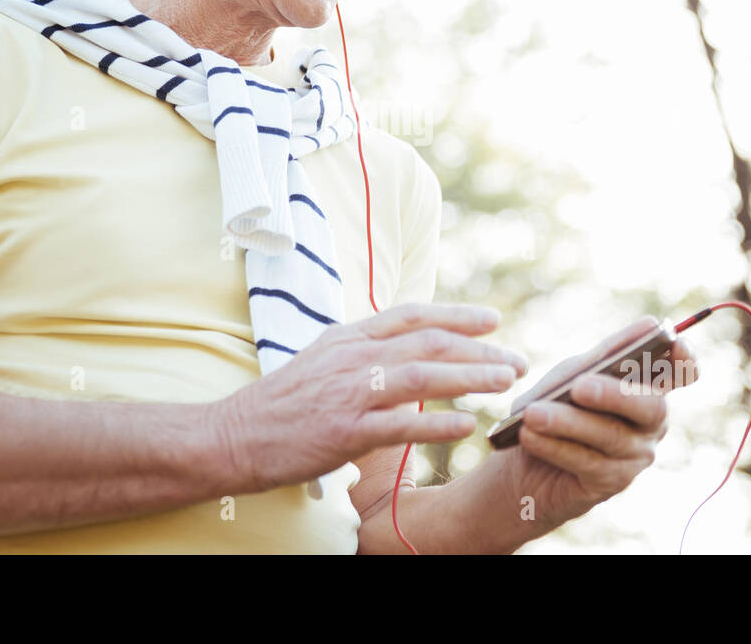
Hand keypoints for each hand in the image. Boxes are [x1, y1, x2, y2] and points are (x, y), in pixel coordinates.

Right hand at [218, 302, 527, 492]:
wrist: (233, 435)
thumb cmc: (281, 404)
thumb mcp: (322, 360)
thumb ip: (364, 352)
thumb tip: (407, 350)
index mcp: (348, 337)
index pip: (412, 315)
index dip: (456, 315)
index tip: (492, 319)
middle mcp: (353, 358)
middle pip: (428, 342)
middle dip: (479, 349)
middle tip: (517, 358)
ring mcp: (349, 393)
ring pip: (422, 376)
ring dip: (470, 377)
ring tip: (506, 382)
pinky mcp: (344, 431)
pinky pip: (401, 424)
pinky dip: (438, 424)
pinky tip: (468, 425)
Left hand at [483, 317, 697, 530]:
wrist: (525, 463)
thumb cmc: (555, 406)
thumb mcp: (572, 374)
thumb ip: (604, 356)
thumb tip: (648, 326)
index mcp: (647, 388)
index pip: (682, 374)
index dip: (687, 361)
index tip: (676, 344)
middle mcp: (651, 423)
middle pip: (652, 407)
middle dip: (615, 394)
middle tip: (579, 386)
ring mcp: (636, 456)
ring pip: (610, 435)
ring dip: (567, 422)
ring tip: (532, 414)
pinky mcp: (612, 482)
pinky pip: (586, 462)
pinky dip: (554, 446)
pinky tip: (528, 435)